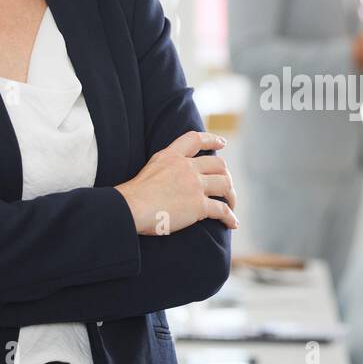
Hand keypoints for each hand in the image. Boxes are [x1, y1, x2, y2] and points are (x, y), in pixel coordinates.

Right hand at [115, 130, 238, 235]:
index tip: (222, 143)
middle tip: (227, 187)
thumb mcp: (150, 168)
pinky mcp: (198, 206)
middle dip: (226, 176)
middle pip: (218, 165)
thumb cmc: (134, 195)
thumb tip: (170, 176)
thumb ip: (165, 167)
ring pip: (225, 185)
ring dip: (231, 196)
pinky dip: (230, 217)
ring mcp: (194, 186)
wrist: (131, 208)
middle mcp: (187, 168)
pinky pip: (221, 210)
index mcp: (172, 156)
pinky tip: (232, 224)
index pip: (195, 139)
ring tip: (231, 205)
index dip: (212, 140)